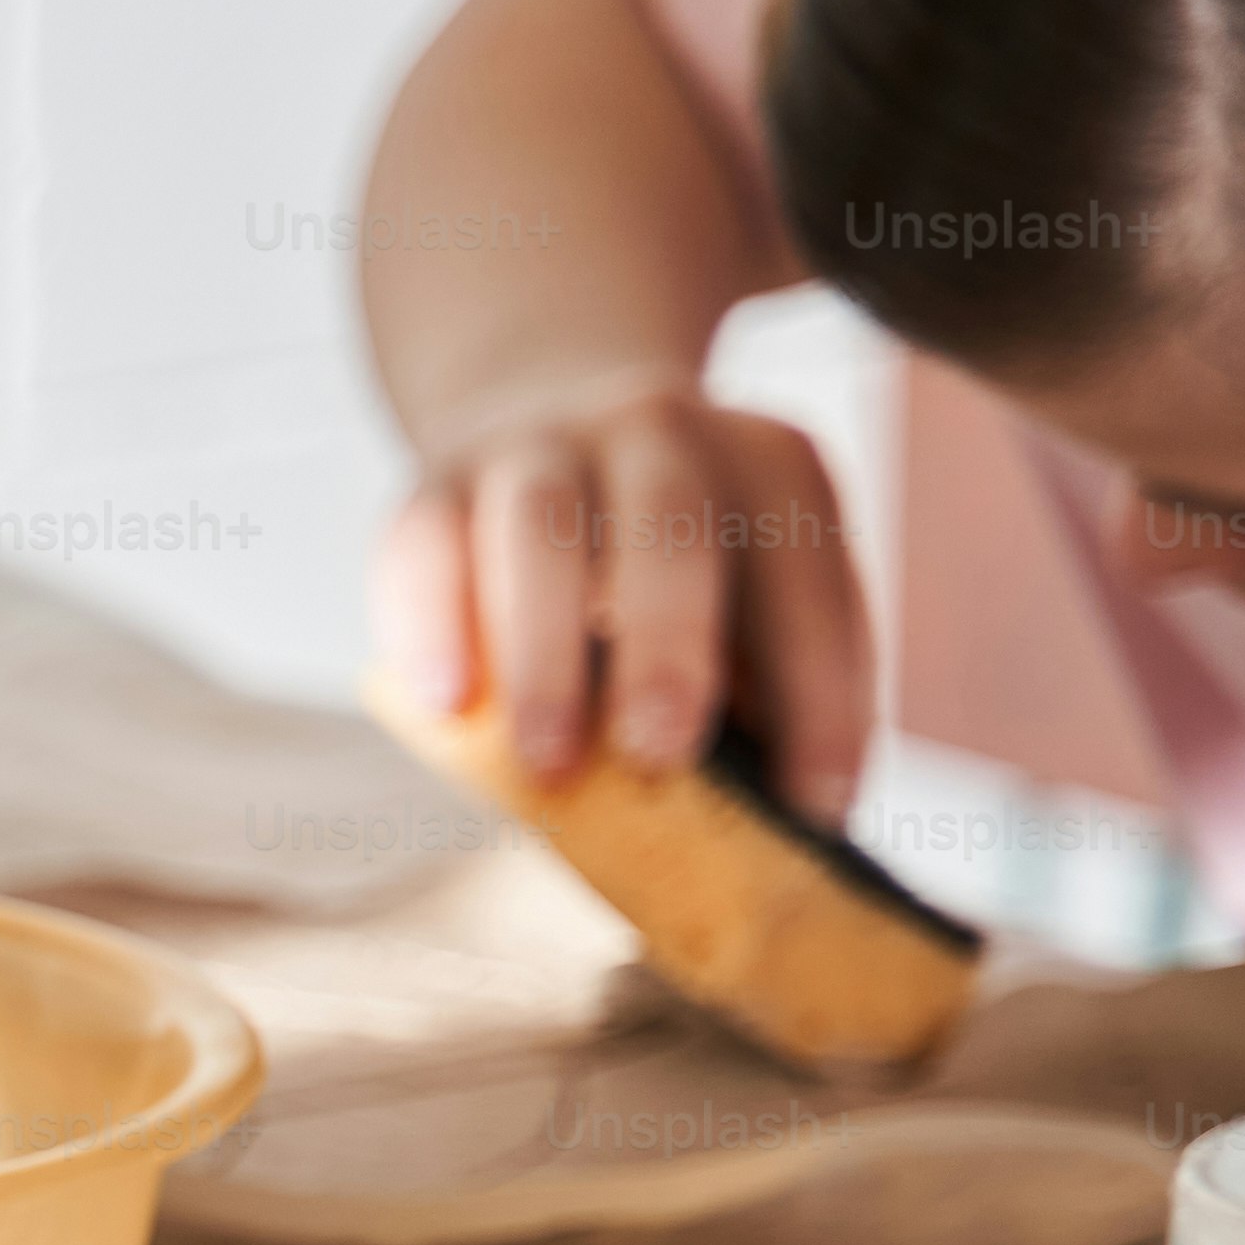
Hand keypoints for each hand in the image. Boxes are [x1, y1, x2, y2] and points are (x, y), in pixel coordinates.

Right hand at [378, 371, 875, 819]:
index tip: (813, 804)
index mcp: (766, 467)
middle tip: (659, 757)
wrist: (543, 413)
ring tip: (547, 765)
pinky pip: (426, 545)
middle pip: (670, 525)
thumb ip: (763, 690)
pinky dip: (433, 626)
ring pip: (541, 530)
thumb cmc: (662, 562)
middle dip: (668, 647)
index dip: (818, 690)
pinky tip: (448, 704)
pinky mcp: (434, 484)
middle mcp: (657, 432)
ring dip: (545, 655)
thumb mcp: (743, 592)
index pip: (809, 576)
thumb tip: (783, 831)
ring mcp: (538, 448)